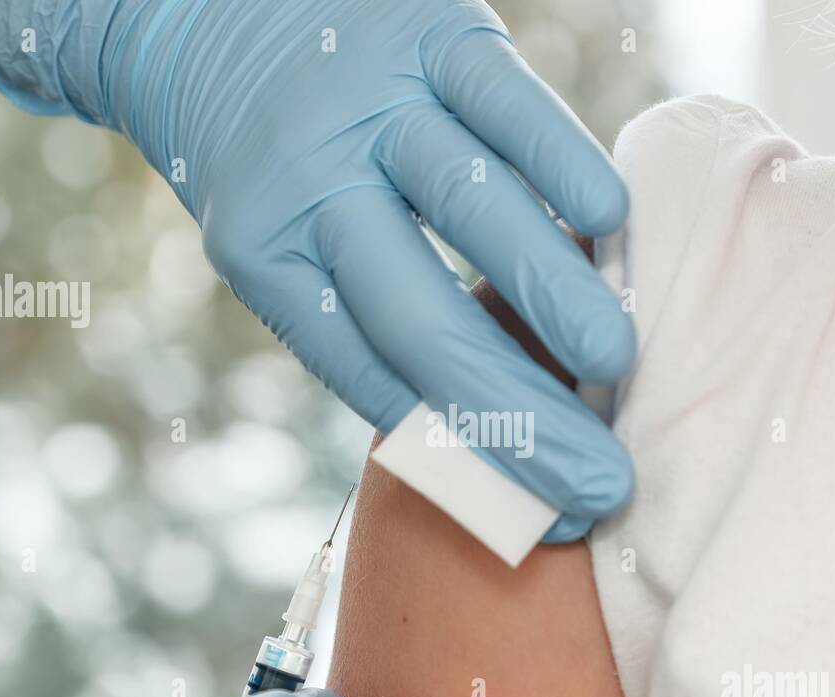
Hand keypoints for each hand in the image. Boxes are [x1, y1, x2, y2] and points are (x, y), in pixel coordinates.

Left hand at [0, 0, 634, 540]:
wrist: (219, 16)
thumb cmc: (286, 168)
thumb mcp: (294, 249)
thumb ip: (372, 329)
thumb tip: (491, 446)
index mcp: (271, 263)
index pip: (377, 380)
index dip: (470, 456)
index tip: (555, 508)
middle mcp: (310, 188)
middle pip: (421, 320)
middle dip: (520, 414)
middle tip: (603, 479)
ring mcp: (370, 107)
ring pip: (465, 207)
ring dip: (545, 290)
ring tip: (615, 360)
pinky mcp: (427, 35)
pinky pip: (501, 102)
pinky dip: (557, 161)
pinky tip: (608, 222)